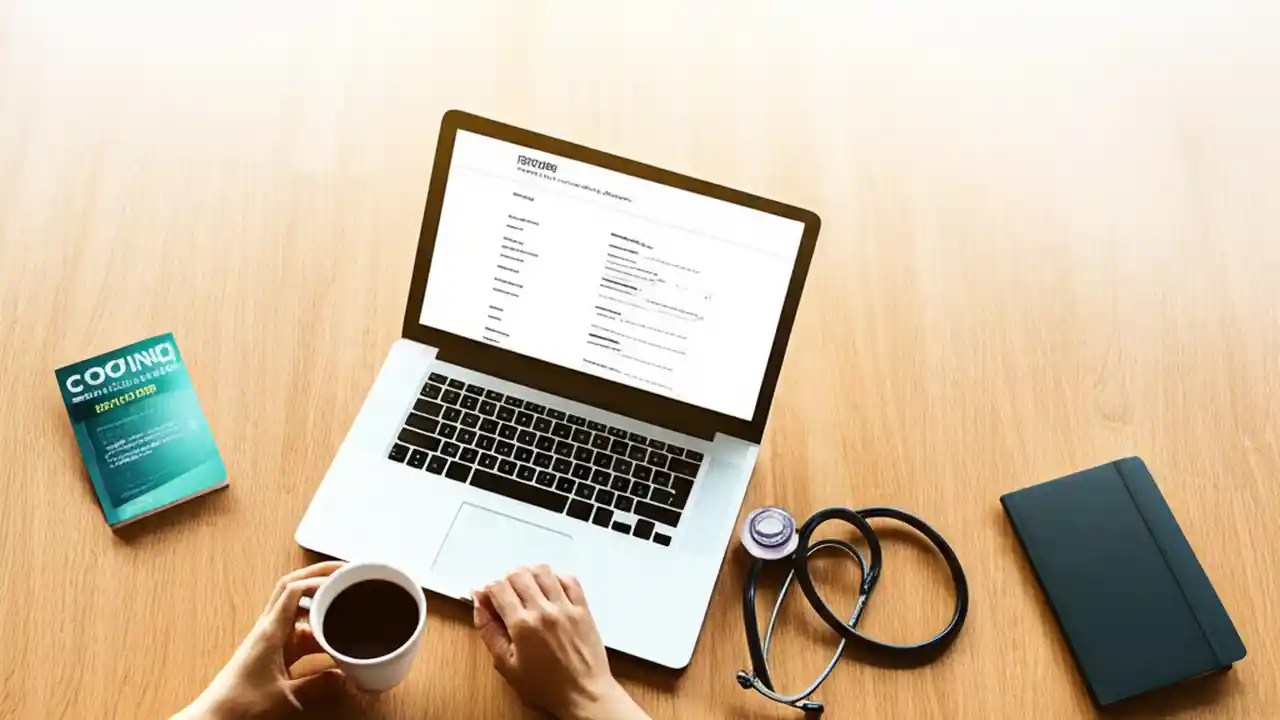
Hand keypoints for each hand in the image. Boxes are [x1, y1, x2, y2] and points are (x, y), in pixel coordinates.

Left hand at [175, 562, 346, 718]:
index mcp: (270, 631)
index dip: (318, 578)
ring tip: (341, 597)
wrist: (216, 714)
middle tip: (344, 572)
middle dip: (318, 575)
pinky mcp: (270, 648)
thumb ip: (317, 685)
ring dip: (316, 598)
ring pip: (295, 606)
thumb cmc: (241, 702)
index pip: (293, 589)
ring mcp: (269, 636)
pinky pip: (295, 627)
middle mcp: (268, 628)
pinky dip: (313, 625)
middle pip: (292, 587)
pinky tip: (329, 635)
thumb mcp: (285, 696)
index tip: (342, 578)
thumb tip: (344, 675)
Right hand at [473, 565, 648, 719]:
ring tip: (528, 591)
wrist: (583, 693)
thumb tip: (479, 603)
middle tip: (508, 596)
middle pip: (519, 574)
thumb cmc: (544, 684)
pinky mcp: (583, 608)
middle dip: (507, 581)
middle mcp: (544, 610)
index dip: (489, 590)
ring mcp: (566, 607)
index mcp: (522, 625)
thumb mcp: (507, 665)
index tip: (490, 599)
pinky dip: (556, 579)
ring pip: (543, 571)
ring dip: (530, 575)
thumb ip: (489, 631)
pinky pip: (569, 579)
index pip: (498, 587)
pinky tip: (550, 592)